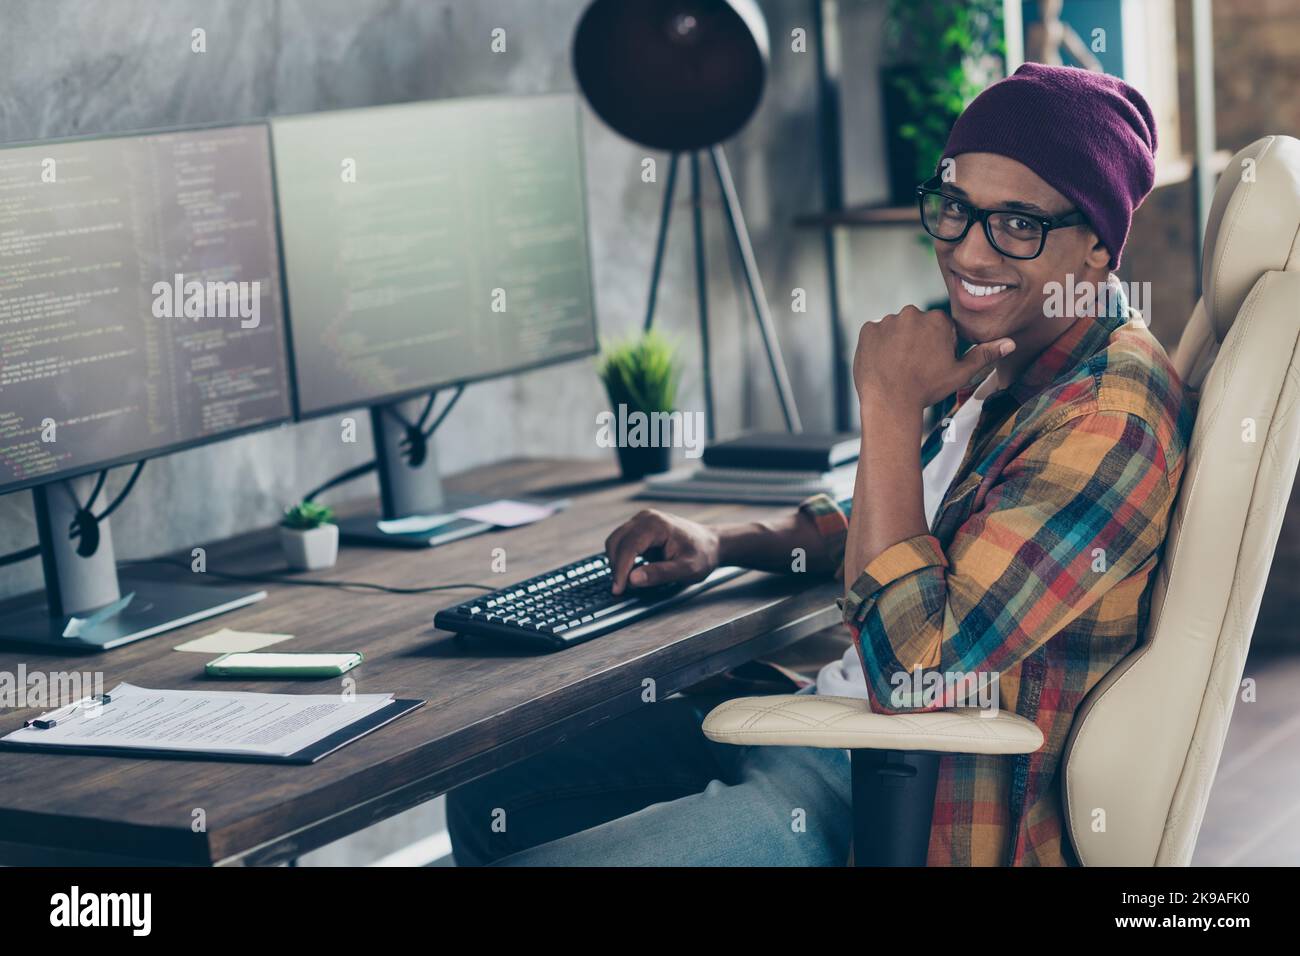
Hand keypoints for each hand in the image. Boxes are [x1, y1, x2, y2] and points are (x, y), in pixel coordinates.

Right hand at [604, 509, 720, 594]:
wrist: (711, 544)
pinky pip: (622, 542)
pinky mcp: (639, 527)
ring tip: (628, 581)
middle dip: (616, 567)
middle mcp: (645, 518)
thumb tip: (632, 579)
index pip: (628, 546)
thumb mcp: (687, 569)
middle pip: (616, 542)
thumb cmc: (703, 555)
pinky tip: (632, 571)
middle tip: (622, 589)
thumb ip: (660, 574)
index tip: (618, 589)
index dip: (620, 570)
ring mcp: (641, 520)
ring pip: (615, 542)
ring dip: (616, 562)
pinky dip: (621, 558)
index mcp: (656, 525)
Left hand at [852, 306, 1013, 410]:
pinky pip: (875, 334)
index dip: (937, 347)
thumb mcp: (960, 373)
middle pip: (917, 325)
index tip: (932, 364)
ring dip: (897, 343)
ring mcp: (887, 320)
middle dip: (916, 341)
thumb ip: (985, 355)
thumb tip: (1010, 343)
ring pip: (895, 329)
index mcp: (937, 320)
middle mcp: (912, 313)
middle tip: (914, 367)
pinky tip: (883, 363)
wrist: (891, 401)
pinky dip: (878, 346)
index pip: (939, 328)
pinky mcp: (867, 329)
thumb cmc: (927, 389)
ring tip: (897, 367)